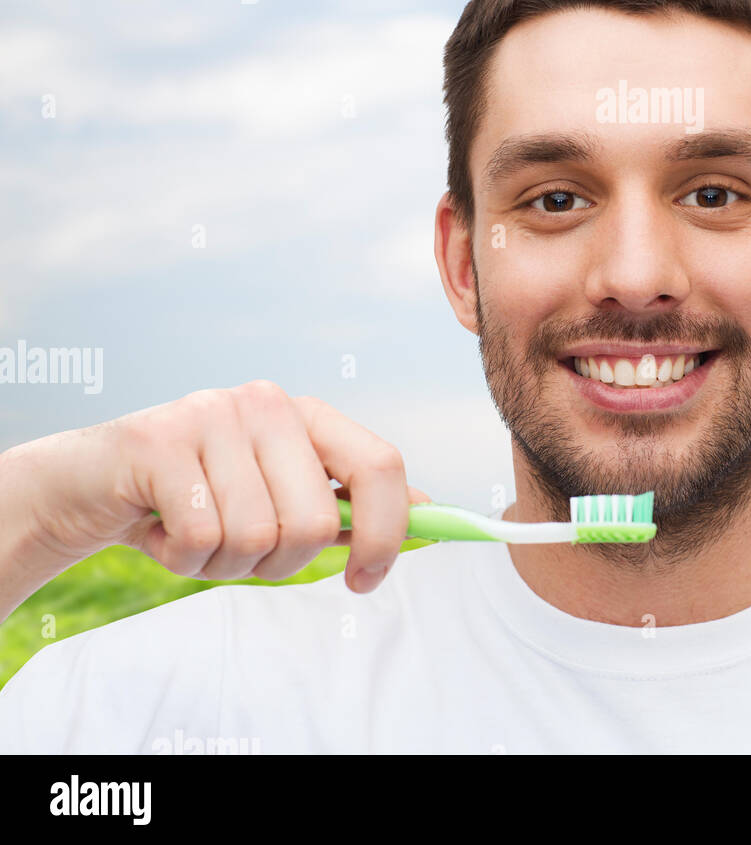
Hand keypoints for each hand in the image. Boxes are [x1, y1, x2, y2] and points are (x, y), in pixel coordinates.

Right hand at [8, 381, 426, 595]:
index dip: (386, 533)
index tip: (366, 580)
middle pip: (315, 522)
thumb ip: (348, 502)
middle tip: (237, 548)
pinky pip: (201, 538)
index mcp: (307, 415)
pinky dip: (179, 558)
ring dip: (222, 563)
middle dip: (278, 563)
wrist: (90, 485)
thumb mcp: (278, 495)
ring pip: (256, 538)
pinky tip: (160, 529)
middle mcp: (268, 404)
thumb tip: (427, 512)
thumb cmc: (196, 496)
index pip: (380, 465)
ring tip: (194, 532)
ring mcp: (214, 415)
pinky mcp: (160, 442)